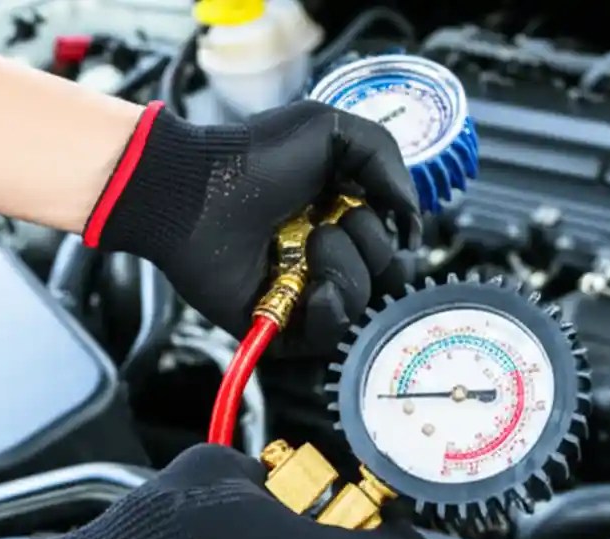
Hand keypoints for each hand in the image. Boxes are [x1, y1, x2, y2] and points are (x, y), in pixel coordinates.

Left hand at [82, 100, 419, 354]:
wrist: (197, 191)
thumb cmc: (253, 155)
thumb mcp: (333, 130)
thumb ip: (388, 160)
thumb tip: (412, 223)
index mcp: (343, 215)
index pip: (395, 241)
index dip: (392, 227)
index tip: (362, 204)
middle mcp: (328, 255)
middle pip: (388, 275)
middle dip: (369, 245)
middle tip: (324, 221)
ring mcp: (306, 291)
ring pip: (363, 304)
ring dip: (346, 271)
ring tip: (307, 245)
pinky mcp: (282, 324)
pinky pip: (330, 338)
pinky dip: (330, 312)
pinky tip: (313, 288)